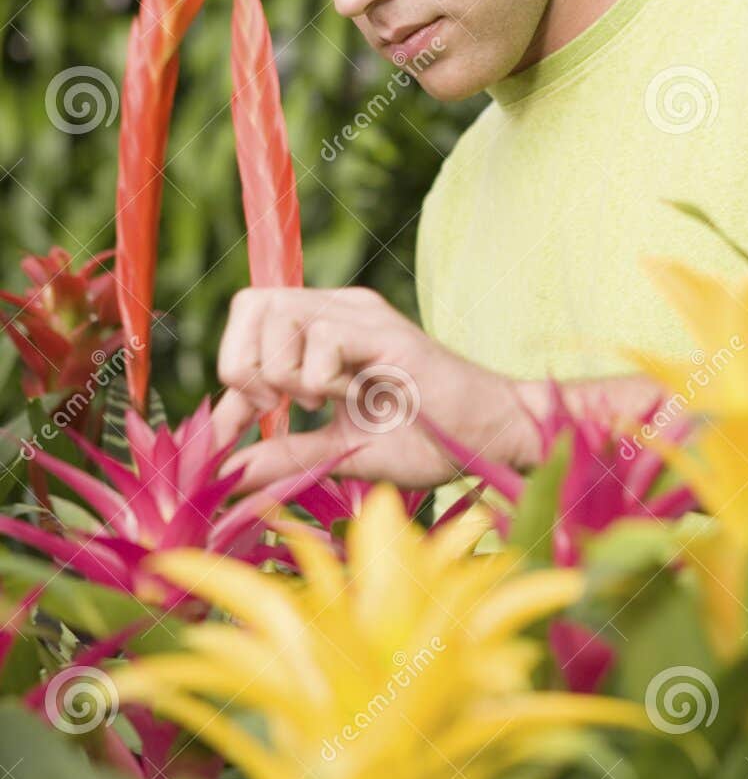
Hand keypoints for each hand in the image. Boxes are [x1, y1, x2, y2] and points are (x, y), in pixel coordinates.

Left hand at [211, 286, 538, 492]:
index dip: (227, 374)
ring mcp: (363, 316)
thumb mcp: (341, 452)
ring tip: (319, 402)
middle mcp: (340, 310)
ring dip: (283, 372)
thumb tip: (229, 475)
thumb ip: (286, 457)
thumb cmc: (427, 440)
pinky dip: (319, 379)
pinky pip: (322, 336)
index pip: (249, 322)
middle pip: (251, 303)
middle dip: (242, 364)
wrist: (490, 436)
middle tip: (270, 409)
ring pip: (280, 314)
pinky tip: (353, 395)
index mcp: (325, 330)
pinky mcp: (387, 331)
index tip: (226, 432)